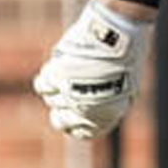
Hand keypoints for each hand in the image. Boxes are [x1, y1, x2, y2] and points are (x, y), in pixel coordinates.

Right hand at [33, 0, 150, 138]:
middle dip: (61, 109)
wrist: (118, 34)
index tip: (73, 113)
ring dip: (57, 86)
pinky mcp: (57, 77)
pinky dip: (46, 77)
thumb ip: (108, 100)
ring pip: (51, 99)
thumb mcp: (125, 84)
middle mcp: (86, 110)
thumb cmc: (126, 55)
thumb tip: (87, 108)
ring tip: (69, 69)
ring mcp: (70, 94)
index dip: (76, 124)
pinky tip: (55, 67)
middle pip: (59, 121)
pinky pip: (42, 85)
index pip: (83, 133)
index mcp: (107, 116)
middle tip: (66, 92)